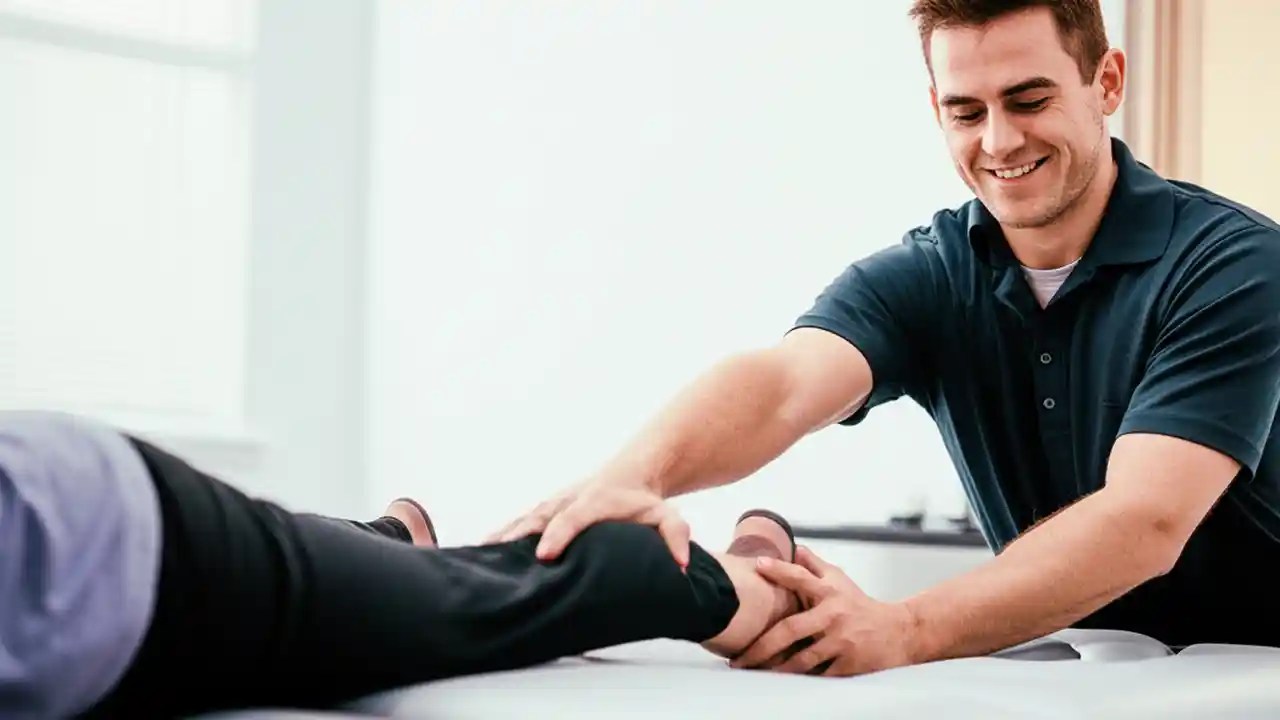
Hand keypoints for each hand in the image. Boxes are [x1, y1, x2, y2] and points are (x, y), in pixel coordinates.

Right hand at [487, 481, 690, 566]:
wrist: (634, 470)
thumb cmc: (645, 499)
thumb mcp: (667, 514)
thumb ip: (675, 534)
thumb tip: (682, 564)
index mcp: (595, 501)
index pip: (573, 518)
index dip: (557, 535)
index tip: (543, 554)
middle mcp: (570, 499)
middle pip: (540, 516)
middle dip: (518, 534)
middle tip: (498, 554)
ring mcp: (556, 502)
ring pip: (525, 518)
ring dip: (503, 534)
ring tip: (477, 554)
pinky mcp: (548, 508)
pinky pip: (522, 521)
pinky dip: (502, 534)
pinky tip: (482, 550)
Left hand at [730, 546, 918, 675]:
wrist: (898, 632)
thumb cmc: (860, 604)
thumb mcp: (840, 581)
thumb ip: (816, 566)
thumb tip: (795, 548)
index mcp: (829, 592)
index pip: (800, 577)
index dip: (779, 571)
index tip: (758, 565)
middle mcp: (834, 615)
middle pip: (791, 629)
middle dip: (761, 646)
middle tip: (737, 658)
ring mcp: (841, 641)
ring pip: (802, 658)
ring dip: (775, 668)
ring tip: (752, 672)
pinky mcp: (848, 664)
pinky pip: (819, 674)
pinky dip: (800, 679)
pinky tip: (781, 682)